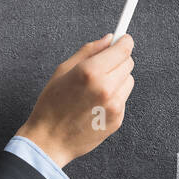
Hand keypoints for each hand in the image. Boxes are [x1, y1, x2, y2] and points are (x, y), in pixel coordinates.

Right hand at [16, 35, 134, 167]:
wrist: (49, 140)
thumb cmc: (51, 104)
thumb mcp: (63, 71)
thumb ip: (88, 51)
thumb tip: (109, 38)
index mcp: (90, 72)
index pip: (122, 50)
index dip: (124, 42)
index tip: (123, 40)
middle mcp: (106, 87)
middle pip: (128, 63)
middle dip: (118, 60)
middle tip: (103, 66)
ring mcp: (114, 105)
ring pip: (128, 80)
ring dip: (118, 79)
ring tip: (96, 88)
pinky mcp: (118, 118)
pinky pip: (123, 98)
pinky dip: (115, 97)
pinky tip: (96, 104)